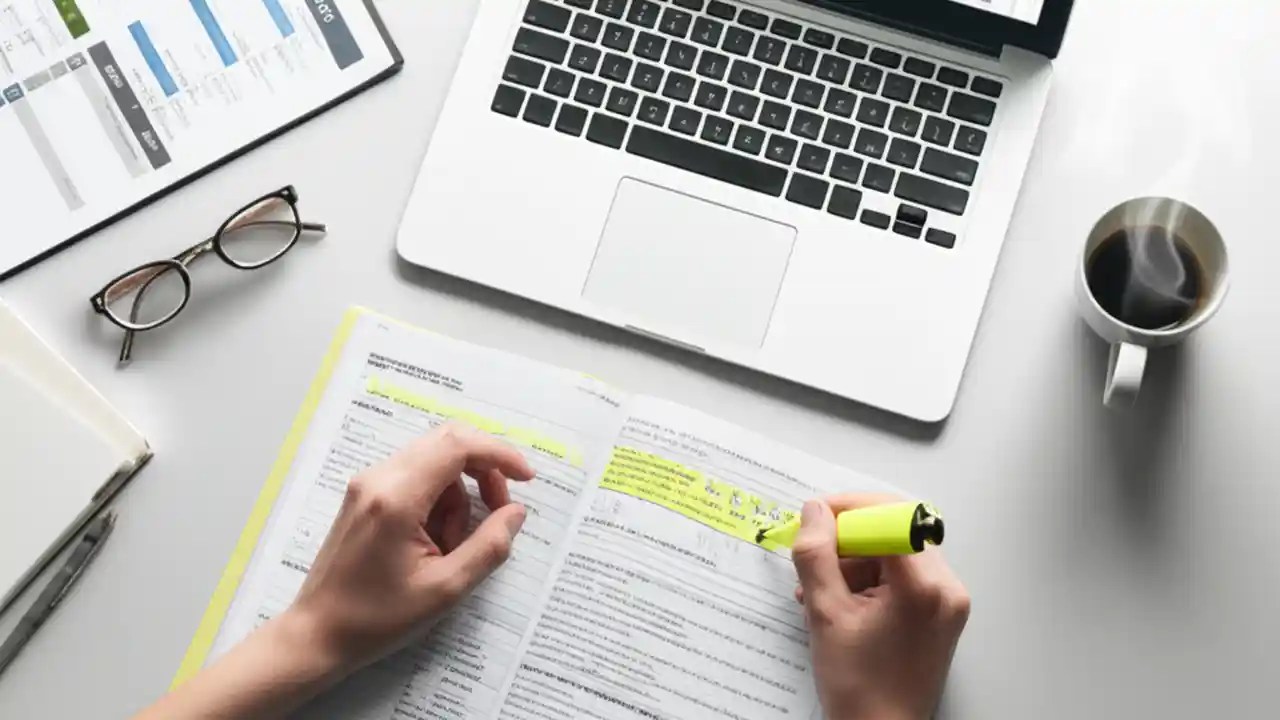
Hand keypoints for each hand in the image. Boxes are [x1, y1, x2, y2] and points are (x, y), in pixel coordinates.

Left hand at [287, 422, 534, 674]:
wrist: (317, 634)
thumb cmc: (377, 619)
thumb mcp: (446, 589)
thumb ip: (489, 546)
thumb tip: (515, 512)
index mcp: (397, 498)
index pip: (458, 445)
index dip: (500, 454)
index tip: (527, 479)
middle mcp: (378, 478)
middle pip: (447, 442)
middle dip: (484, 470)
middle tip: (498, 512)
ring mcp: (367, 484)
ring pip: (435, 461)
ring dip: (459, 493)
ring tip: (454, 544)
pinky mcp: (364, 495)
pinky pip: (416, 477)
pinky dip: (438, 500)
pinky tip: (434, 540)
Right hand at [793, 495, 970, 719]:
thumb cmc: (860, 689)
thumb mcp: (825, 615)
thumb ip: (816, 556)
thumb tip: (814, 513)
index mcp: (924, 588)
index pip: (890, 518)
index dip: (849, 510)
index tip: (818, 518)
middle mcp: (946, 589)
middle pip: (895, 531)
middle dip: (849, 539)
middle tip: (814, 556)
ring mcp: (947, 601)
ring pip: (896, 552)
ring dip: (854, 560)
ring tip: (819, 589)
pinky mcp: (939, 613)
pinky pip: (903, 575)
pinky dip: (869, 578)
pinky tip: (839, 600)